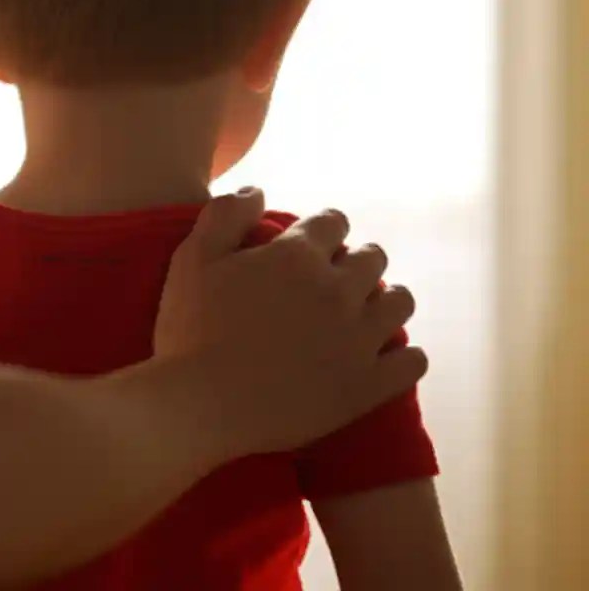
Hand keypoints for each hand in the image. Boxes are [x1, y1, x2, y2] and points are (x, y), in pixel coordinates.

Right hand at [154, 188, 427, 457]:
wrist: (197, 407)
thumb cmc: (188, 331)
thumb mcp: (191, 259)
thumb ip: (224, 215)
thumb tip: (259, 192)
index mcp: (297, 256)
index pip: (333, 222)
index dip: (321, 230)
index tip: (310, 245)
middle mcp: (337, 291)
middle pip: (373, 258)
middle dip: (356, 262)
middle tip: (333, 281)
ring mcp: (357, 340)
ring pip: (400, 302)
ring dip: (385, 300)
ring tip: (363, 314)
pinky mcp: (366, 387)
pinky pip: (411, 362)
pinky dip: (402, 356)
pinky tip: (383, 358)